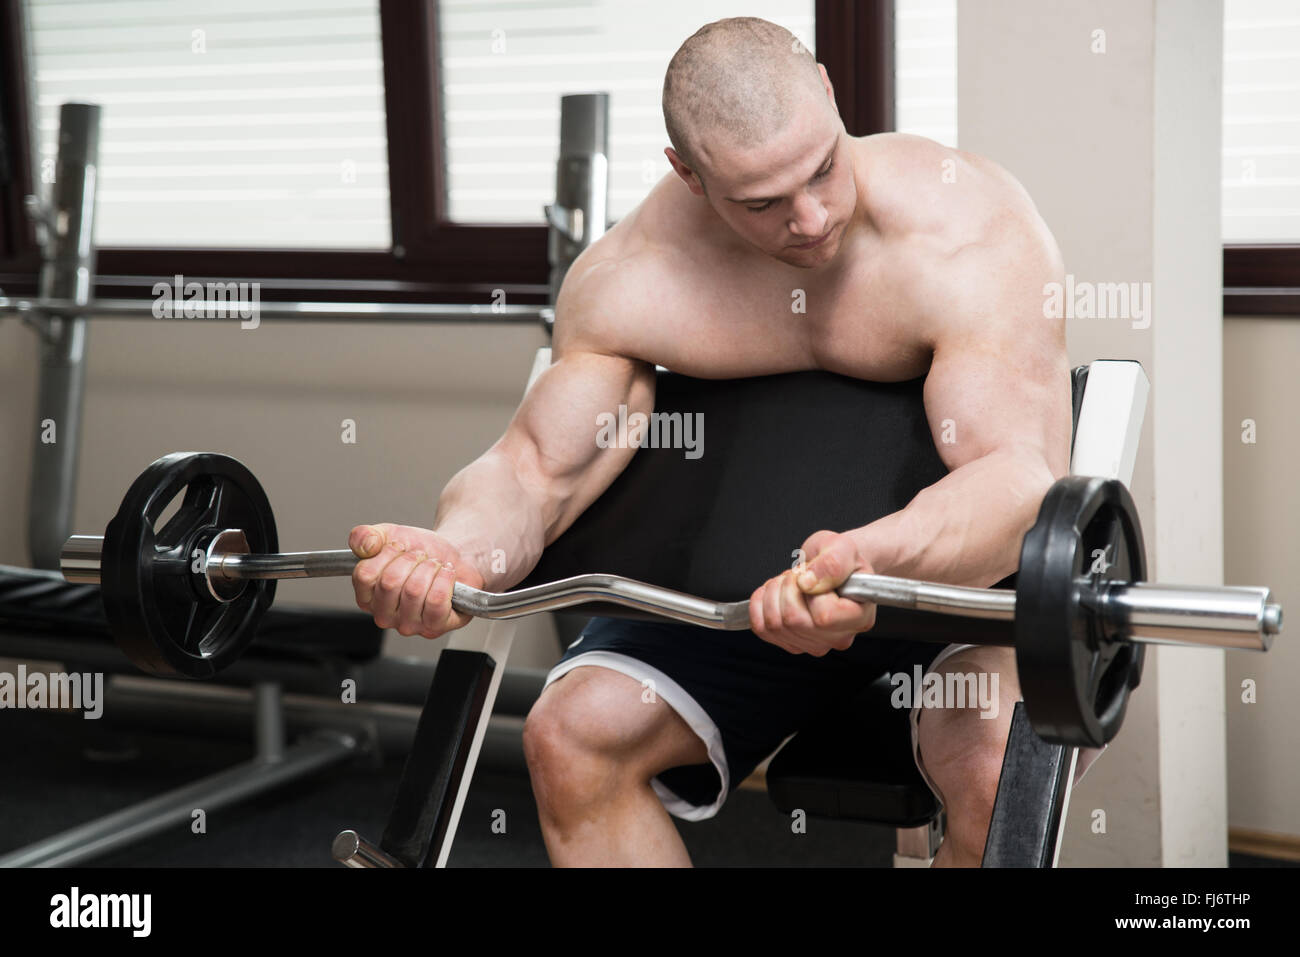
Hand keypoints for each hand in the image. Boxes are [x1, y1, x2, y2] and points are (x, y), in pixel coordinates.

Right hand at [348, 523, 483, 638]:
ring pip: (414, 590)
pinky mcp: (435, 626)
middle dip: (411, 559)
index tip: (399, 547)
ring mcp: (408, 625)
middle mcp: (384, 615)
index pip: (364, 575)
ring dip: (429, 567)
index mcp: (366, 597)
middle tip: (421, 556)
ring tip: (434, 565)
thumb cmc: (419, 551)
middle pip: (389, 583)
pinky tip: (447, 573)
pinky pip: (436, 600)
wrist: (452, 556)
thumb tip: (365, 547)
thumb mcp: (388, 535)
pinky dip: (445, 578)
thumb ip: (364, 535)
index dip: (386, 553)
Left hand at [748, 530, 876, 654]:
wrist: (832, 567)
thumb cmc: (841, 559)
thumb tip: (807, 583)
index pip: (824, 616)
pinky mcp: (792, 643)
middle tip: (799, 574)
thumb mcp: (842, 548)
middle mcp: (838, 637)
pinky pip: (761, 628)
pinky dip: (760, 603)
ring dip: (774, 592)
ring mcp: (814, 644)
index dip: (811, 590)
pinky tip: (775, 592)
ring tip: (791, 581)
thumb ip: (831, 564)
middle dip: (787, 587)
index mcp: (859, 617)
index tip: (814, 574)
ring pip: (774, 624)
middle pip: (794, 621)